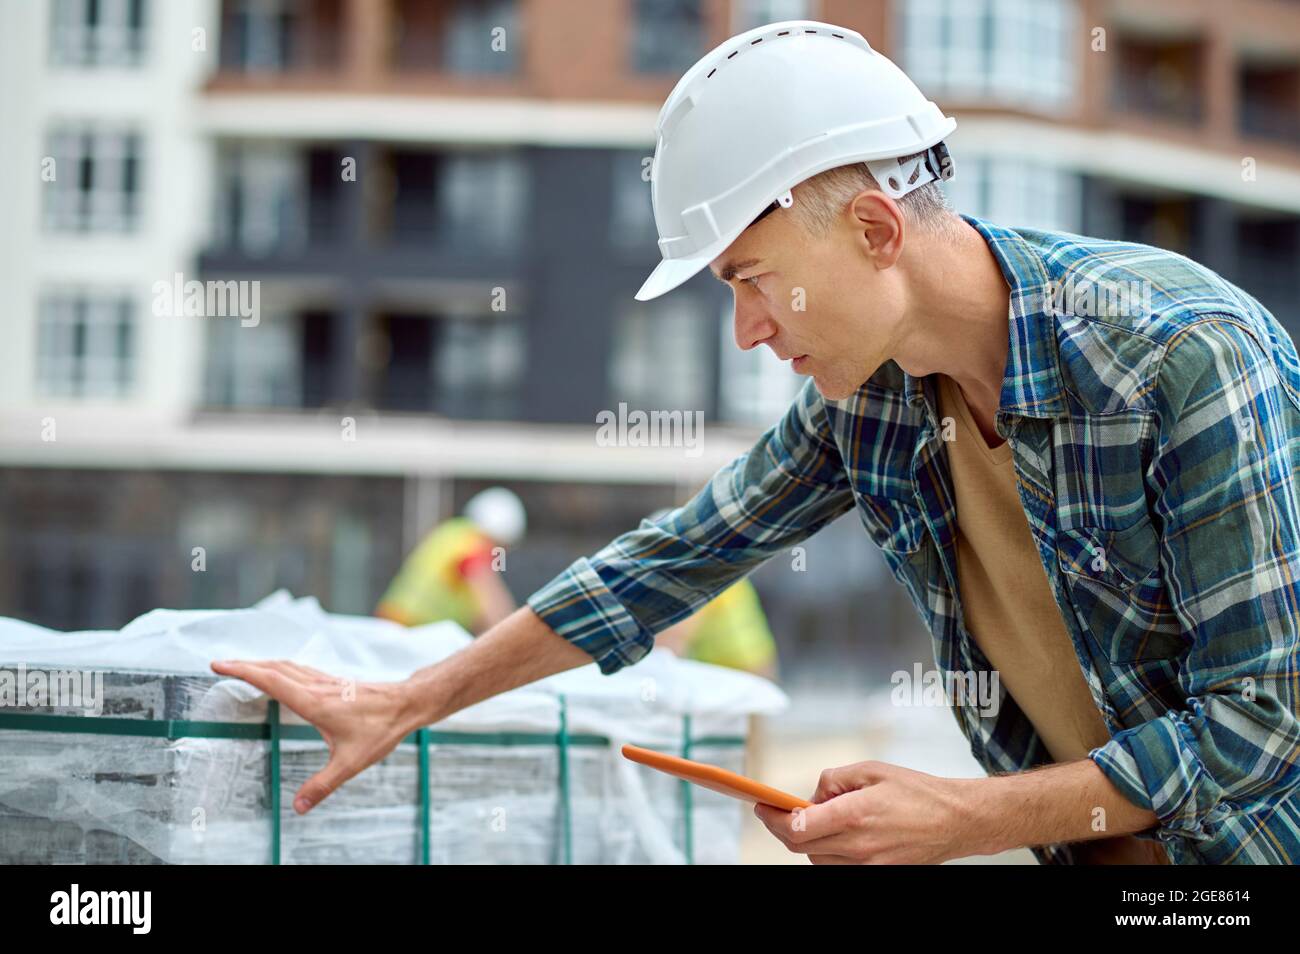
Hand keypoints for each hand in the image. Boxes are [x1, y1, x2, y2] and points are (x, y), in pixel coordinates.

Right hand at [210, 659, 420, 814]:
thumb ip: (323, 784)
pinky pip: (300, 669)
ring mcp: (325, 681)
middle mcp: (316, 686)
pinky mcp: (334, 682)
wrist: (407, 704)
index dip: (243, 671)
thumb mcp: (351, 762)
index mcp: (313, 702)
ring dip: (262, 664)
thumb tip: (298, 807)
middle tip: (220, 664)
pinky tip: (281, 675)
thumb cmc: (380, 729)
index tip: (219, 665)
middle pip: (274, 668)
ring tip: (242, 667)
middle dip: (244, 664)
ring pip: (287, 666)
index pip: (271, 680)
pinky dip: (281, 668)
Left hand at [753, 760, 973, 863]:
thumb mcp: (871, 770)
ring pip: (817, 858)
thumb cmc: (917, 792)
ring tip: (813, 817)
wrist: (956, 821)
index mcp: (854, 815)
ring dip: (806, 839)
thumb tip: (812, 795)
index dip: (771, 817)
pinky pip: (838, 866)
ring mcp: (868, 865)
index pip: (796, 826)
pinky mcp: (878, 874)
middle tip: (774, 811)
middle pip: (800, 846)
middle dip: (781, 828)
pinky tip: (834, 832)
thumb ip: (834, 779)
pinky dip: (827, 850)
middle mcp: (858, 846)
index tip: (760, 805)